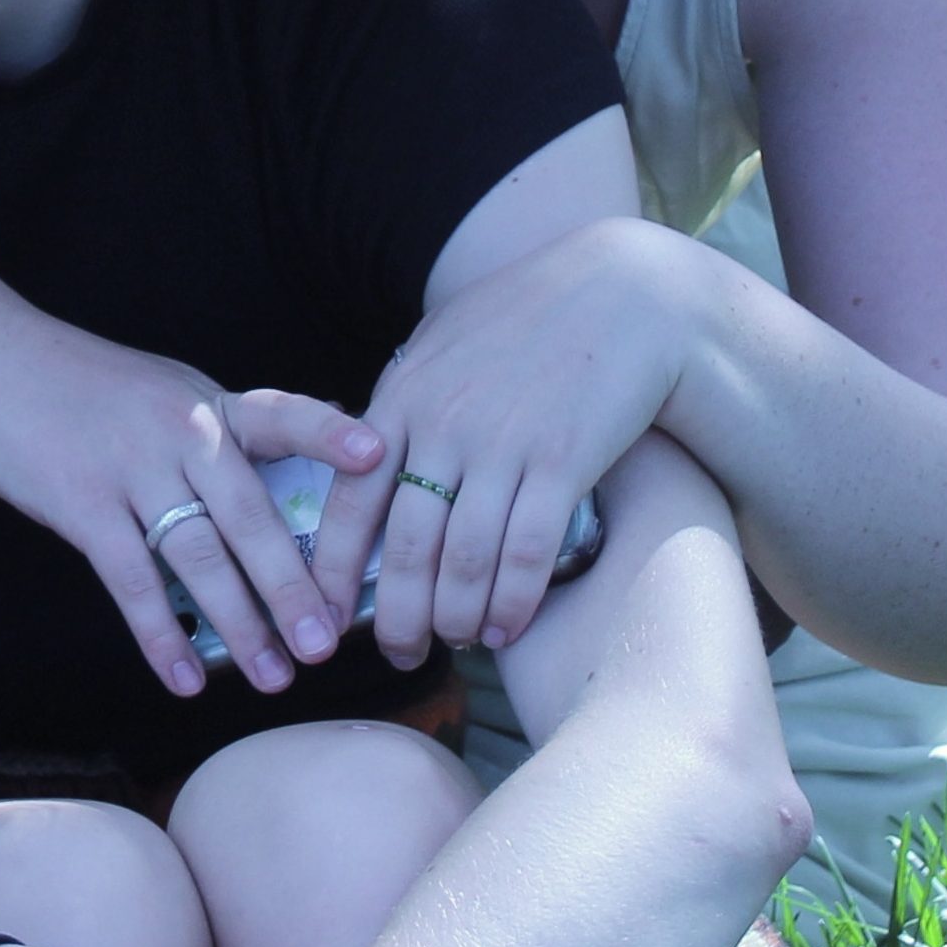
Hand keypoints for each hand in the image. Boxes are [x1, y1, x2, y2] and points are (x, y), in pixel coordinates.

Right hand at [0, 339, 387, 696]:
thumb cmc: (86, 385)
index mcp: (207, 404)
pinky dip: (159, 634)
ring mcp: (130, 466)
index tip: (380, 457)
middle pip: (250, 514)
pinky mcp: (82, 502)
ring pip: (198, 556)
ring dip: (238, 622)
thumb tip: (298, 468)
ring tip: (271, 676)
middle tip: (327, 643)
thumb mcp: (166, 390)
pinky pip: (131, 579)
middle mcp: (180, 431)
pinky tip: (184, 676)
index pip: (281, 414)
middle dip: (293, 585)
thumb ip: (223, 432)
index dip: (331, 433)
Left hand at [310, 217, 691, 661]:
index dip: (335, 570)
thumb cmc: (524, 317)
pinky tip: (506, 628)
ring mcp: (503, 445)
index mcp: (402, 398)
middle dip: (396, 616)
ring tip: (453, 643)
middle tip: (397, 655)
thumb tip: (368, 457)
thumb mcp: (443, 345)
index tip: (326, 615)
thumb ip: (404, 403)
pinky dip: (512, 601)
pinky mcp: (563, 462)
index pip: (351, 501)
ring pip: (463, 561)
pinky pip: (527, 552)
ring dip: (454, 618)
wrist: (620, 291)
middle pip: (405, 547)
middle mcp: (444, 426)